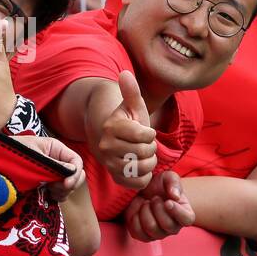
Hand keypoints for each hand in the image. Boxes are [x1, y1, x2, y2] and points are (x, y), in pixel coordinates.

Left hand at [14, 134, 83, 200]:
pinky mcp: (45, 184)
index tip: (66, 184)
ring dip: (62, 191)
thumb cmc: (10, 153)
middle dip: (69, 184)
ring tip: (48, 192)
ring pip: (68, 185)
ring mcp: (51, 173)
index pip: (76, 161)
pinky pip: (59, 192)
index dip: (75, 173)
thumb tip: (73, 171)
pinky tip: (47, 196)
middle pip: (76, 174)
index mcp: (55, 148)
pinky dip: (57, 196)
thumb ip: (52, 165)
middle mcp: (56, 160)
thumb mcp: (32, 157)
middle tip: (54, 189)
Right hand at [94, 70, 155, 189]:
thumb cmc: (128, 122)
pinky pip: (139, 182)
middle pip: (145, 152)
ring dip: (149, 162)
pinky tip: (140, 167)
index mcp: (112, 127)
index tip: (145, 131)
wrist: (113, 141)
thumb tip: (125, 73)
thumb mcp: (133, 106)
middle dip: (150, 147)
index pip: (144, 135)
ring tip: (142, 155)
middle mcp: (106, 146)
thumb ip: (131, 91)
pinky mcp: (115, 178)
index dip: (150, 134)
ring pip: (143, 167)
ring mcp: (109, 164)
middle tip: (143, 144)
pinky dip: (144, 176)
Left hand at [125, 170, 194, 240]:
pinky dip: (134, 218)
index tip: (167, 201)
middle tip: (154, 198)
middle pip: (167, 225)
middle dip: (157, 207)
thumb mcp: (168, 177)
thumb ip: (174, 183)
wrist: (143, 191)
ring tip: (146, 202)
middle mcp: (173, 227)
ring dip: (145, 211)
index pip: (187, 219)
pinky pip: (138, 232)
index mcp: (185, 214)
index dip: (177, 212)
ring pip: (151, 228)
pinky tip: (138, 210)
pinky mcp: (143, 236)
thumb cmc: (159, 185)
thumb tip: (175, 196)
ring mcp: (158, 234)